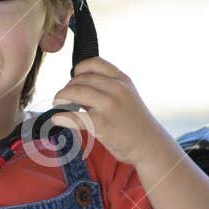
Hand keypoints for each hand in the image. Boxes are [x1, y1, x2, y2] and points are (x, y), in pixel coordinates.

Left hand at [49, 58, 164, 167]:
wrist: (150, 146)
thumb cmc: (136, 124)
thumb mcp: (129, 97)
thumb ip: (109, 88)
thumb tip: (78, 86)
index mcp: (122, 80)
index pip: (93, 63)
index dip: (78, 70)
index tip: (74, 80)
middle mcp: (116, 89)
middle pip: (79, 79)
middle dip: (68, 88)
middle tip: (65, 99)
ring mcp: (109, 106)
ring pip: (73, 92)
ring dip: (61, 98)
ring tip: (59, 105)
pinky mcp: (102, 123)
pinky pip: (73, 116)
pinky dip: (61, 117)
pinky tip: (57, 119)